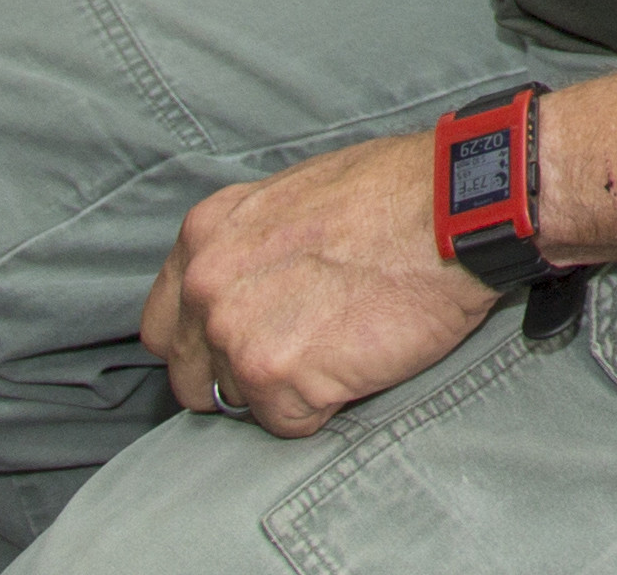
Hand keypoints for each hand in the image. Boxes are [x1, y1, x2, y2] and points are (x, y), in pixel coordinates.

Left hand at [140, 129, 496, 436]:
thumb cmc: (395, 194)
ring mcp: (235, 333)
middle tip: (300, 355)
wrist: (451, 209)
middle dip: (239, 375)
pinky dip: (324, 406)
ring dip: (285, 390)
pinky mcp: (277, 377)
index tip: (243, 343)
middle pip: (190, 375)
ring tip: (339, 348)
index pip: (165, 324)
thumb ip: (249, 247)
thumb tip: (248, 288)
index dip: (204, 342)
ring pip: (239, 401)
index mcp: (205, 234)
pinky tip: (356, 361)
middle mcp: (204, 285)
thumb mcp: (293, 197)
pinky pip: (288, 423)